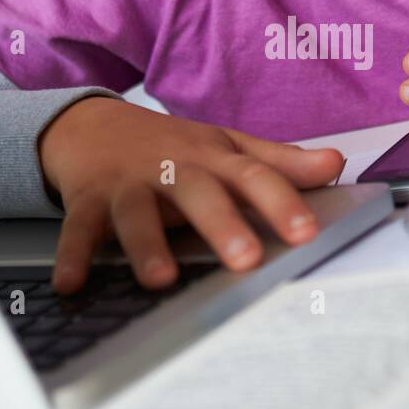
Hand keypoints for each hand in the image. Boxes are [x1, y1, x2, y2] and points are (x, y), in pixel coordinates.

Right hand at [38, 97, 343, 293]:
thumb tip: (337, 163)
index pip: (253, 176)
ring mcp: (128, 184)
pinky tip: (71, 284)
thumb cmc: (170, 147)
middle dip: (222, 225)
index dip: (282, 201)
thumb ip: (279, 161)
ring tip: (161, 279)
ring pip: (137, 213)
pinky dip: (73, 256)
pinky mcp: (87, 200)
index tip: (307, 231)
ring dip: (147, 245)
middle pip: (198, 193)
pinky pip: (79, 228)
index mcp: (213, 159)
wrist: (90, 124)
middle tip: (246, 259)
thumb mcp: (226, 146)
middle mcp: (172, 170)